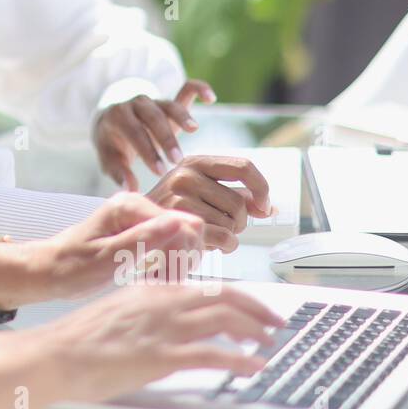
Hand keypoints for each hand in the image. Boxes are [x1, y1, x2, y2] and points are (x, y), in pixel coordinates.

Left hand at [32, 193, 205, 300]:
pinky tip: (150, 279)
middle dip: (180, 260)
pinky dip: (168, 266)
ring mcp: (142, 220)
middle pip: (189, 230)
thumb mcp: (106, 258)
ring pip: (184, 240)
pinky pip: (172, 247)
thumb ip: (143, 240)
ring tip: (151, 282)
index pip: (183, 224)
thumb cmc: (71, 267)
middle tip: (157, 284)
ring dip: (175, 265)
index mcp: (131, 206)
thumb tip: (180, 223)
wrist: (50, 271)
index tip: (162, 280)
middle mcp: (140, 207)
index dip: (180, 255)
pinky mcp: (143, 234)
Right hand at [40, 284, 283, 403]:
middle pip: (223, 297)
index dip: (235, 296)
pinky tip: (253, 366)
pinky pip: (212, 355)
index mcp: (150, 291)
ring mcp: (162, 328)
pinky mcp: (161, 356)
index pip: (204, 287)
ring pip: (224, 319)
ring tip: (269, 342)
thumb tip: (164, 325)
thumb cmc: (78, 341)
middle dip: (256, 309)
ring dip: (254, 330)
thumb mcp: (118, 314)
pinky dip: (239, 360)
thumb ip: (145, 314)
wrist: (54, 354)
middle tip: (274, 321)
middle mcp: (161, 303)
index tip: (252, 306)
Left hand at [94, 79, 216, 189]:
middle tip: (177, 160)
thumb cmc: (111, 142)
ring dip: (182, 116)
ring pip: (169, 104)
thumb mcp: (108, 157)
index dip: (147, 151)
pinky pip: (184, 89)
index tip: (159, 171)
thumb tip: (130, 189)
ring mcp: (153, 99)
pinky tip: (210, 98)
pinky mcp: (168, 99)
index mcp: (117, 117)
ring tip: (193, 130)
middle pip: (152, 117)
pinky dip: (198, 88)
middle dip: (165, 138)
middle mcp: (135, 104)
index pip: (134, 133)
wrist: (109, 116)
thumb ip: (118, 172)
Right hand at [145, 155, 271, 252]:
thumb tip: (269, 208)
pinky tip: (211, 245)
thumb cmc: (174, 213)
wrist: (137, 230)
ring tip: (209, 234)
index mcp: (195, 162)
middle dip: (240, 221)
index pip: (243, 167)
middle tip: (224, 226)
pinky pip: (225, 238)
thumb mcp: (201, 194)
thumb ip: (235, 196)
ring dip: (229, 235)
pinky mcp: (181, 222)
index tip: (264, 207)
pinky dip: (226, 246)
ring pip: (233, 222)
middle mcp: (186, 174)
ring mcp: (180, 197)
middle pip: (240, 202)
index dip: (261, 188)